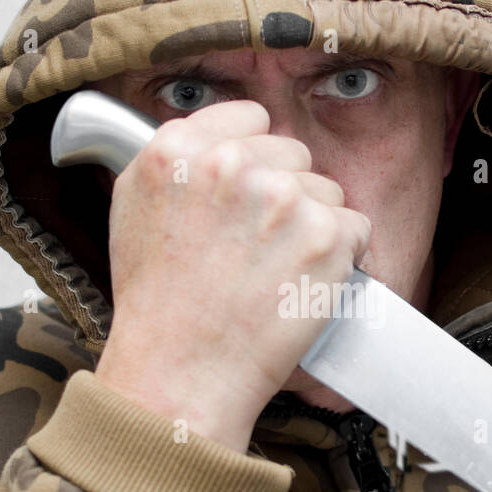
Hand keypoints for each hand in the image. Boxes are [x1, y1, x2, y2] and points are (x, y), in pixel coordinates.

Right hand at [93, 99, 370, 452]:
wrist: (183, 374)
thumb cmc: (158, 305)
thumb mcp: (136, 209)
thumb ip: (179, 161)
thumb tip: (220, 140)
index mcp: (179, 149)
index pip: (251, 118)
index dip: (254, 158)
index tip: (247, 192)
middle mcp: (231, 163)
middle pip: (294, 153)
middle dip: (284, 194)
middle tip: (256, 247)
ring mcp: (283, 198)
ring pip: (327, 192)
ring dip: (313, 227)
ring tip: (273, 274)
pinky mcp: (326, 236)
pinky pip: (355, 228)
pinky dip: (340, 259)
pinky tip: (301, 285)